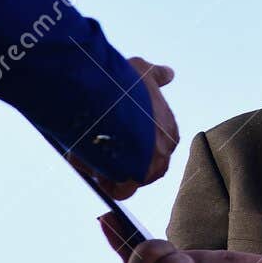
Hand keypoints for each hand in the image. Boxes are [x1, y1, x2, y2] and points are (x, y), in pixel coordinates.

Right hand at [87, 57, 177, 199]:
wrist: (109, 100)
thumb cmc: (125, 84)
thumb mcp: (143, 72)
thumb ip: (156, 75)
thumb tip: (169, 74)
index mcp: (169, 130)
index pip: (152, 145)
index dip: (130, 141)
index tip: (113, 132)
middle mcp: (164, 151)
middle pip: (141, 163)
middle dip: (120, 157)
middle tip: (100, 144)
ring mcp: (150, 168)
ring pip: (128, 177)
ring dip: (110, 169)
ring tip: (93, 152)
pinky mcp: (133, 181)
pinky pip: (118, 190)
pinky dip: (104, 182)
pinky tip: (92, 165)